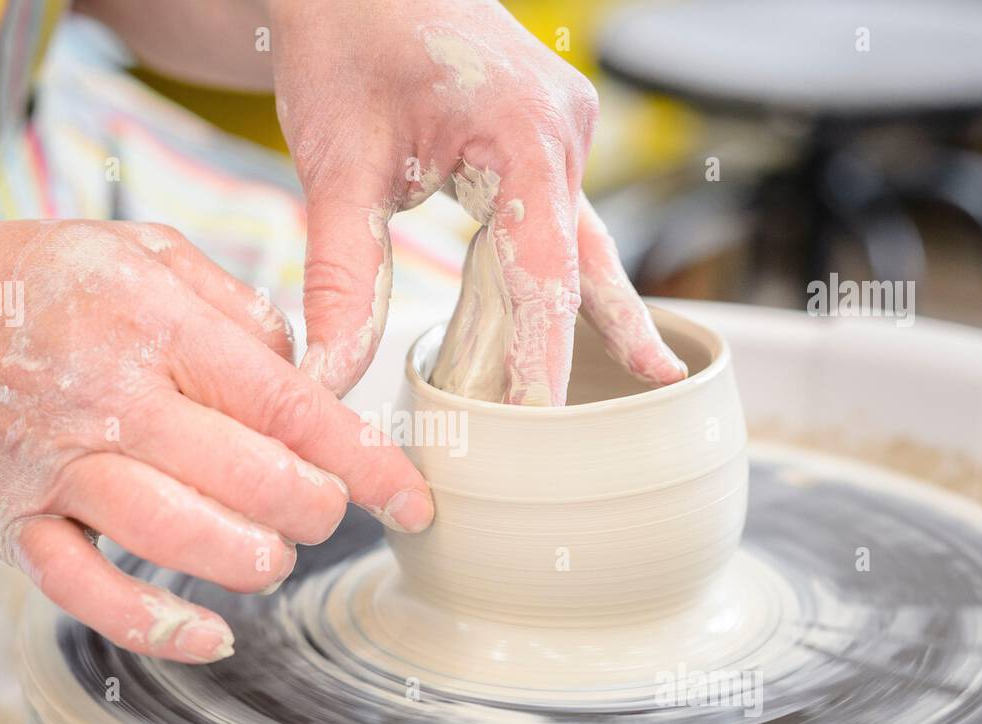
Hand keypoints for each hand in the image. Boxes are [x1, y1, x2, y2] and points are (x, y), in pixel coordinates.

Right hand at [0, 221, 432, 661]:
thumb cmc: (22, 286)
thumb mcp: (134, 251)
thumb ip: (233, 307)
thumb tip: (311, 372)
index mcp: (152, 323)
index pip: (292, 406)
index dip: (368, 461)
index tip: (413, 500)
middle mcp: (112, 399)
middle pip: (259, 482)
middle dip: (319, 510)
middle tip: (322, 507)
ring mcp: (60, 471)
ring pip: (192, 542)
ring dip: (258, 560)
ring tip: (269, 548)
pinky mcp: (17, 528)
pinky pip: (98, 597)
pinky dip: (165, 626)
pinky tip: (212, 631)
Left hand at [269, 0, 685, 404]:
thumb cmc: (344, 40)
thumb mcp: (338, 164)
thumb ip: (343, 276)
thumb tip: (330, 375)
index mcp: (522, 133)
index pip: (546, 272)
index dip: (543, 356)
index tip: (542, 426)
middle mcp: (560, 131)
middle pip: (581, 263)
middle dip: (597, 338)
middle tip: (633, 409)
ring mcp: (559, 129)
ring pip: (578, 241)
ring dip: (592, 309)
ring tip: (651, 373)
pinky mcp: (540, 133)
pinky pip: (558, 216)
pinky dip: (559, 271)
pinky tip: (586, 312)